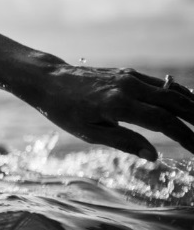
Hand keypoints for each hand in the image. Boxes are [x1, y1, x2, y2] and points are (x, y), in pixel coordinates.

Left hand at [32, 66, 193, 160]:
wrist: (50, 81)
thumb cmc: (66, 111)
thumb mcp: (89, 133)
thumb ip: (123, 142)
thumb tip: (153, 155)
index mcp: (118, 105)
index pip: (163, 121)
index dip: (185, 136)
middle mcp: (129, 87)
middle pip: (175, 103)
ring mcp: (131, 78)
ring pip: (172, 91)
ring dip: (192, 106)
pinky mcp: (130, 74)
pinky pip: (161, 84)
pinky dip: (179, 95)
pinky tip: (189, 105)